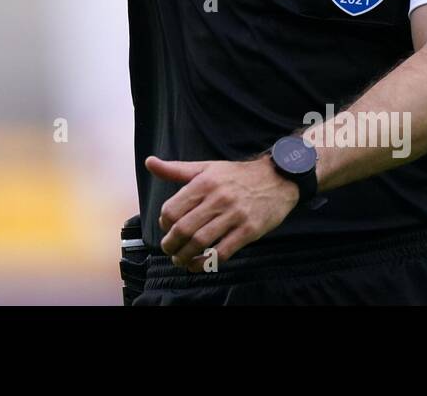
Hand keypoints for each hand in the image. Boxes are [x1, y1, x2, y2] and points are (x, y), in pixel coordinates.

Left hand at [146, 154, 298, 271]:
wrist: (277, 178)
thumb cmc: (236, 175)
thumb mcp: (206, 168)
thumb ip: (176, 170)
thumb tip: (149, 162)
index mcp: (204, 182)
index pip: (172, 208)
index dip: (164, 222)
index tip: (166, 228)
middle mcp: (218, 198)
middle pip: (184, 228)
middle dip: (171, 244)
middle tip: (168, 249)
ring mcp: (234, 215)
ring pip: (201, 242)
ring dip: (185, 256)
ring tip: (180, 260)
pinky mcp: (249, 230)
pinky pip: (223, 252)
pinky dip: (206, 262)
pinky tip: (199, 264)